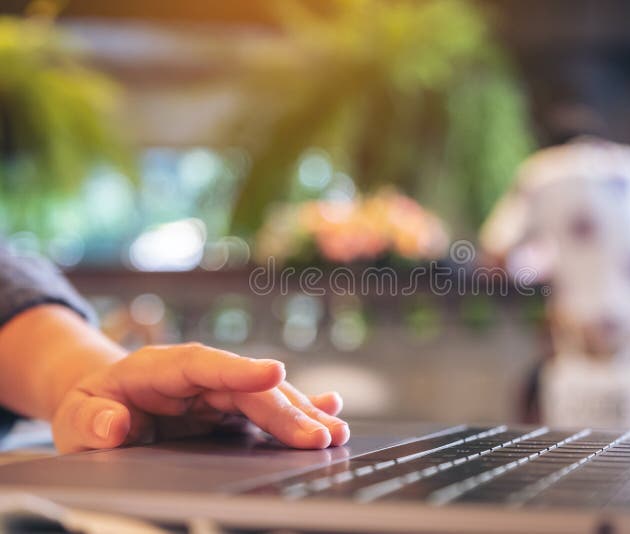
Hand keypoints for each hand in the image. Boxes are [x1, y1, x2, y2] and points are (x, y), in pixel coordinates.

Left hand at [51, 343, 348, 452]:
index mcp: (161, 368)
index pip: (204, 364)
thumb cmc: (91, 408)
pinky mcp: (229, 411)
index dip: (241, 369)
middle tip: (319, 436)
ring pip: (267, 400)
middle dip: (286, 411)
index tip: (275, 373)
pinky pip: (267, 410)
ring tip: (334, 433)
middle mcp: (198, 377)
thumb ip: (92, 420)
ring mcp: (218, 393)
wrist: (103, 405)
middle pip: (248, 390)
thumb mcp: (76, 416)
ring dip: (302, 416)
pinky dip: (298, 411)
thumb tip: (113, 425)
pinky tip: (329, 412)